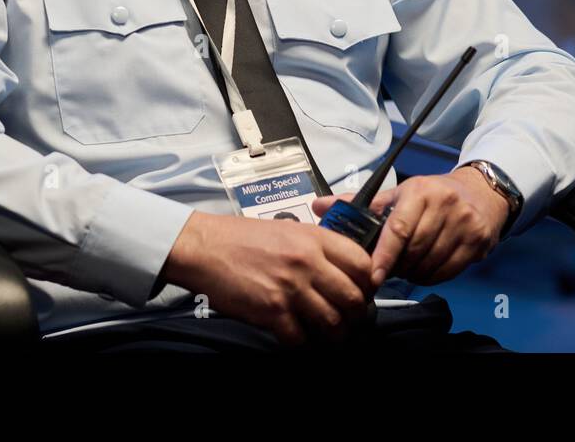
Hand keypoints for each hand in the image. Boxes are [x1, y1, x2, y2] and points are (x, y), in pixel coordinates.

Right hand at [161, 211, 376, 346]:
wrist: (206, 248)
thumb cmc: (242, 238)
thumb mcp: (288, 229)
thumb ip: (316, 247)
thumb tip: (339, 270)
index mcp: (314, 239)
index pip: (361, 263)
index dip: (368, 283)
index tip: (365, 293)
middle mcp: (308, 262)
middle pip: (353, 297)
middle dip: (358, 316)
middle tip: (353, 322)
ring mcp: (291, 288)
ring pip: (332, 322)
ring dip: (336, 336)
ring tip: (333, 339)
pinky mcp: (272, 312)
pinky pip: (300, 339)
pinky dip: (304, 345)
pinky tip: (301, 342)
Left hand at [311, 168, 508, 287]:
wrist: (479, 192)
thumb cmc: (430, 195)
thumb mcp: (397, 194)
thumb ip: (358, 204)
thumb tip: (318, 206)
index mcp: (419, 191)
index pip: (398, 229)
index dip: (383, 256)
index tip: (372, 276)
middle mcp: (444, 204)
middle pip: (413, 250)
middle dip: (398, 265)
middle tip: (390, 268)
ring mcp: (464, 223)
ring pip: (430, 263)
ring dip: (414, 273)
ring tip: (407, 267)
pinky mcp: (478, 241)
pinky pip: (448, 271)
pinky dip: (432, 276)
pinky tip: (425, 268)